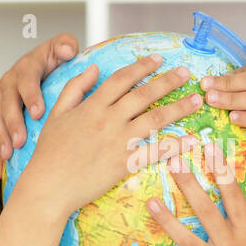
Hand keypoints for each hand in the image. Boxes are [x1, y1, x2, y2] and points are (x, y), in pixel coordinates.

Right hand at [0, 32, 79, 180]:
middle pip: (6, 104)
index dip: (30, 96)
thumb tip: (67, 49)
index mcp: (25, 68)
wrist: (41, 69)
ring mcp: (0, 102)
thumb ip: (65, 46)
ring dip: (0, 139)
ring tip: (7, 156)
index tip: (38, 112)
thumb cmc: (55, 62)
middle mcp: (8, 84)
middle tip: (20, 141)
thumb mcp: (61, 49)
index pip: (25, 80)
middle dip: (12, 123)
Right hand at [13, 53, 202, 217]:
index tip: (158, 59)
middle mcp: (108, 119)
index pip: (122, 78)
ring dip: (179, 108)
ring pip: (155, 118)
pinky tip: (190, 140)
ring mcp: (118, 141)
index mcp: (92, 105)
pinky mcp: (124, 163)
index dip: (142, 66)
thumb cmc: (48, 153)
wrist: (48, 187)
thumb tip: (93, 68)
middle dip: (168, 81)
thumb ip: (75, 88)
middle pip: (144, 94)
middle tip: (187, 73)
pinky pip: (155, 151)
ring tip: (197, 100)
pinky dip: (174, 145)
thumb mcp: (55, 114)